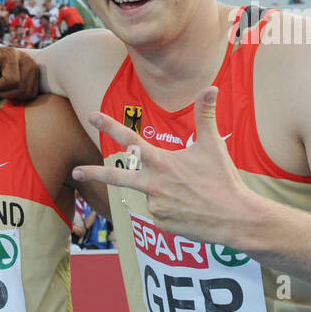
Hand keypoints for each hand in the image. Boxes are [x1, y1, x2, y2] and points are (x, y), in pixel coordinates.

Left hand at [0, 40, 39, 100]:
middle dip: (5, 92)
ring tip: (4, 88)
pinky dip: (20, 95)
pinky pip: (31, 94)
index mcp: (13, 55)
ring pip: (26, 92)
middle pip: (21, 89)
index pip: (12, 80)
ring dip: (12, 94)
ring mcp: (34, 68)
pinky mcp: (38, 77)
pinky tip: (11, 89)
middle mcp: (27, 59)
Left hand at [71, 87, 253, 244]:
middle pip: (117, 177)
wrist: (235, 219)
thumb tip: (211, 87)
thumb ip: (206, 117)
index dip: (110, 126)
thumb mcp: (213, 146)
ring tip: (193, 196)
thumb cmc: (224, 179)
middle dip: (93, 173)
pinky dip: (173, 209)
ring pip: (152, 194)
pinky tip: (192, 211)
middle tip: (75, 171)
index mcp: (162, 162)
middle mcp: (152, 184)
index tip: (91, 117)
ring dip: (166, 192)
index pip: (131, 139)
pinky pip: (161, 213)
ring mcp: (155, 206)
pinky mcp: (160, 224)